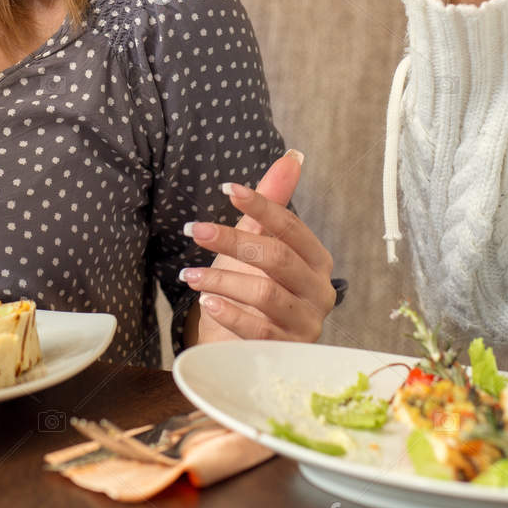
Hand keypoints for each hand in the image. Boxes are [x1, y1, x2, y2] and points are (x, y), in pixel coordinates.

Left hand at [181, 149, 335, 342]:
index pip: (291, 228)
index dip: (262, 206)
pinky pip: (259, 331)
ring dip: (221, 280)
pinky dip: (230, 314)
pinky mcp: (288, 350)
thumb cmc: (255, 287)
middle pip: (277, 258)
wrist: (246, 344)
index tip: (228, 190)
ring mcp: (307, 323)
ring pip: (265, 294)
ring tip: (188, 274)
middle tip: (195, 230)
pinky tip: (205, 302)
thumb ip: (275, 202)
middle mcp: (320, 291)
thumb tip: (292, 157)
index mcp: (317, 260)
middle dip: (232, 241)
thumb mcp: (259, 243)